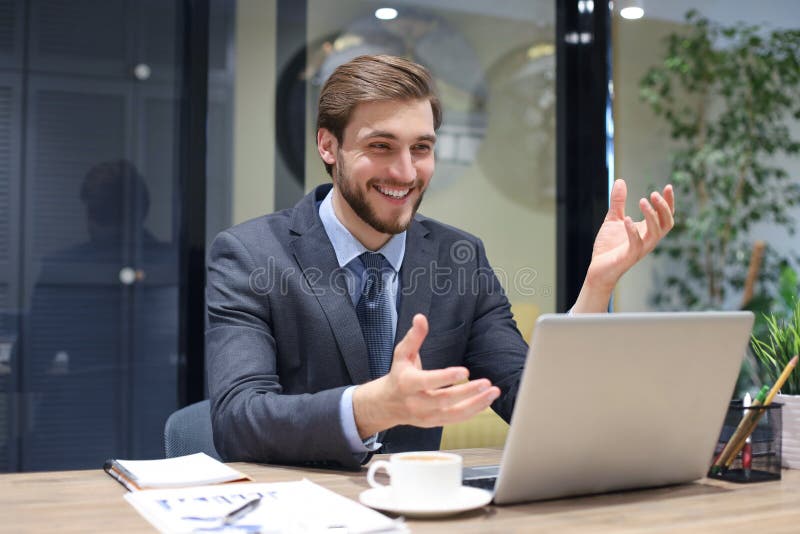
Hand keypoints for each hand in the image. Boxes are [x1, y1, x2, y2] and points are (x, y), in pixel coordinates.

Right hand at [352, 314, 499, 437]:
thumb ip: (414, 336)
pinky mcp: (434, 423)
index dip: (446, 377)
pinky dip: (473, 411)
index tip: (465, 371)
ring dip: (476, 404)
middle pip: (444, 400)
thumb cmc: (398, 375)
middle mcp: (416, 402)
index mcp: (407, 383)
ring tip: (493, 393)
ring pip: (454, 414)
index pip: (428, 381)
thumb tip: (420, 317)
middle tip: (486, 383)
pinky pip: (456, 419)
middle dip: (467, 392)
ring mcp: (426, 416)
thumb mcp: (402, 354)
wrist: (387, 404)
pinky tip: (486, 401)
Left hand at [574, 179, 674, 312]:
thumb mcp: (613, 219)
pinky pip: (636, 244)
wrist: (597, 269)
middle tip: (654, 193)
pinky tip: (627, 219)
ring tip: (642, 200)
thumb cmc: (609, 246)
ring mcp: (640, 249)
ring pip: (656, 233)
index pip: (665, 215)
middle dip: (664, 208)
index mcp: (647, 230)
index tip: (668, 186)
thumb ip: (618, 202)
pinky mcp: (629, 257)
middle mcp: (648, 239)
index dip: (669, 202)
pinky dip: (633, 231)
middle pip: (666, 223)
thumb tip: (620, 180)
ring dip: (651, 216)